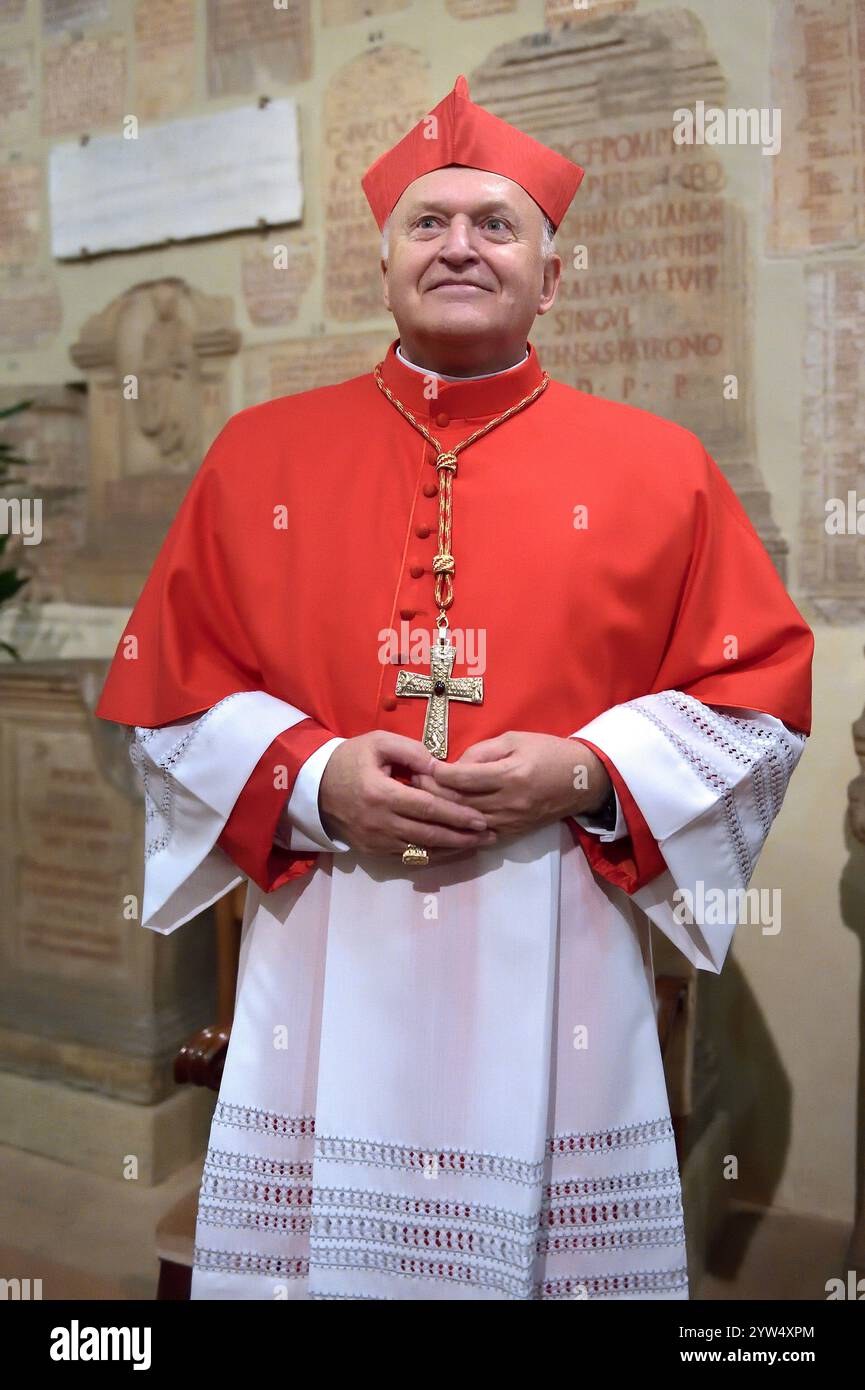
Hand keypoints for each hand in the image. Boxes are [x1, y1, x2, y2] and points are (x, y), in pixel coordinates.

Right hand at [318, 731, 497, 861]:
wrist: (312, 787)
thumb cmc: (348, 759)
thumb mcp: (378, 742)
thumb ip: (411, 751)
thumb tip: (440, 767)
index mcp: (382, 794)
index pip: (428, 808)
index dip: (457, 815)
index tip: (481, 818)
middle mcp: (380, 823)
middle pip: (429, 834)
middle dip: (462, 836)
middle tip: (489, 835)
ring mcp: (376, 841)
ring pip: (421, 850)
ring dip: (451, 849)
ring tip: (476, 844)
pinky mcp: (372, 850)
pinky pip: (407, 857)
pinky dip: (431, 855)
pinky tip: (449, 849)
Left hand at [410, 731, 610, 838]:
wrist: (582, 780)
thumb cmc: (548, 752)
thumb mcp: (515, 740)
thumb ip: (481, 752)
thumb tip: (453, 765)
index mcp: (510, 775)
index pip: (463, 779)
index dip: (438, 773)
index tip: (421, 766)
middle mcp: (509, 802)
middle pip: (459, 803)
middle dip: (432, 793)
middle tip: (412, 782)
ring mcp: (510, 821)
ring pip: (465, 821)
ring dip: (440, 812)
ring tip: (420, 800)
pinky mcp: (512, 833)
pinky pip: (477, 833)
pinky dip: (457, 828)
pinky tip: (441, 820)